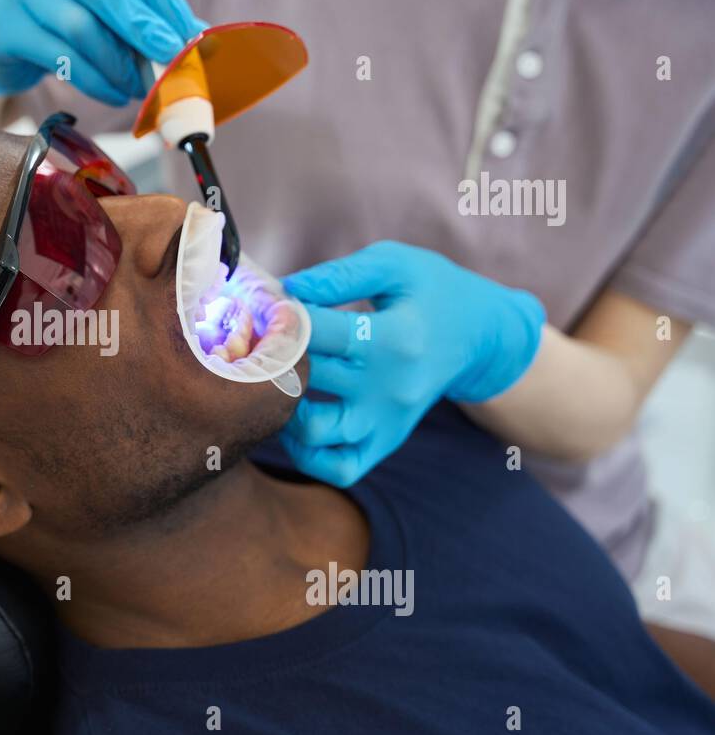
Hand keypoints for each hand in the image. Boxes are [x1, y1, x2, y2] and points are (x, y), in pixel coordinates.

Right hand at [0, 0, 205, 105]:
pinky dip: (94, 80)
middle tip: (172, 60)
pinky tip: (112, 92)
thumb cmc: (57, 13)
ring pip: (81, 28)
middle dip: (145, 30)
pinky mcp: (1, 24)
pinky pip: (60, 57)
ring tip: (138, 86)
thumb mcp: (99, 2)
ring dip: (118, 64)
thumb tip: (197, 38)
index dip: (167, 0)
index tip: (191, 35)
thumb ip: (141, 11)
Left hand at [279, 240, 544, 485]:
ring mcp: (387, 421)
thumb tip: (285, 292)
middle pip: (304, 379)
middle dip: (267, 357)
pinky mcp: (385, 442)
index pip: (315, 332)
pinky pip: (338, 469)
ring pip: (312, 433)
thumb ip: (337, 276)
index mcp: (394, 338)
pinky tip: (296, 417)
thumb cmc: (430, 291)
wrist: (479, 337)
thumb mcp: (394, 265)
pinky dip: (306, 453)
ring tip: (275, 381)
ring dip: (279, 407)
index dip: (280, 316)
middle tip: (256, 340)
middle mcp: (390, 387)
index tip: (268, 305)